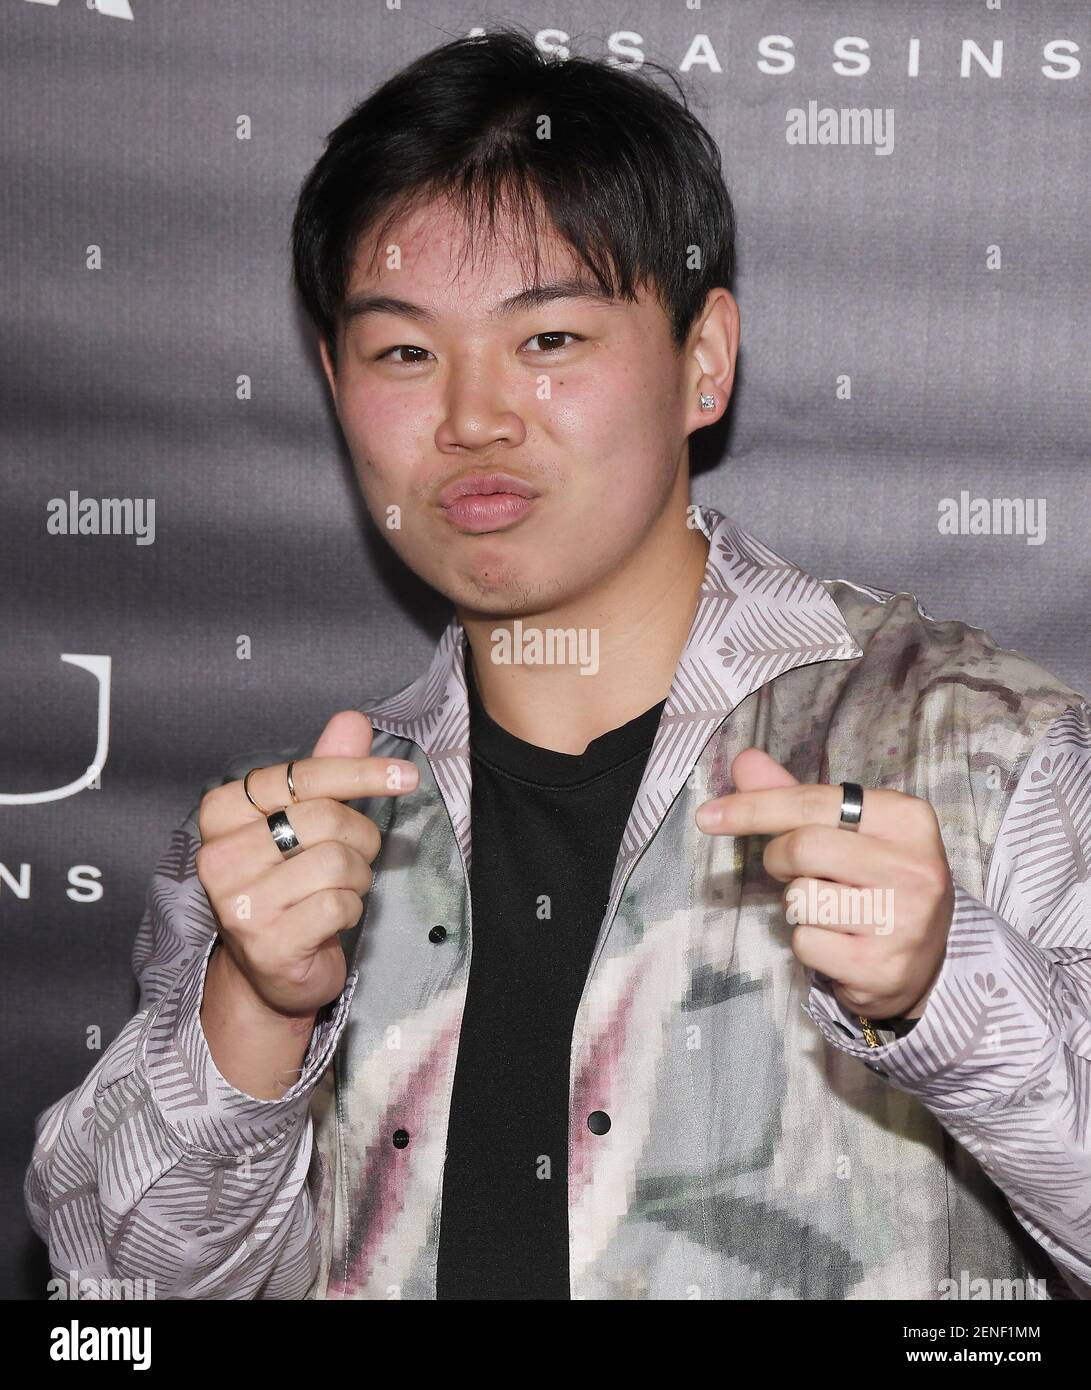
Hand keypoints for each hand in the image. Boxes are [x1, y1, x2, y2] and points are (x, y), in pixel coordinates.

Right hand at [195, 710, 418, 1017]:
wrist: (271, 969)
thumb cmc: (290, 884)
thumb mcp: (306, 821)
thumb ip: (327, 772)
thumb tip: (352, 720)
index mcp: (222, 812)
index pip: (300, 776)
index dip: (361, 772)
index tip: (406, 776)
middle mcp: (219, 856)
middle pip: (325, 818)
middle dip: (361, 837)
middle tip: (357, 857)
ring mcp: (238, 903)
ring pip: (336, 862)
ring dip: (358, 877)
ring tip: (341, 890)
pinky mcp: (266, 944)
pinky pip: (338, 905)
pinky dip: (351, 909)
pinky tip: (333, 919)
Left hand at [695, 749, 954, 1020]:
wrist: (924, 961)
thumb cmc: (875, 880)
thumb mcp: (847, 831)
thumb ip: (795, 798)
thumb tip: (743, 760)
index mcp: (906, 818)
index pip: (812, 802)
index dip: (752, 808)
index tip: (707, 816)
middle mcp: (913, 866)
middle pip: (802, 847)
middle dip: (780, 859)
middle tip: (795, 871)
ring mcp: (903, 920)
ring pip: (801, 898)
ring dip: (797, 904)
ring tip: (831, 907)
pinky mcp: (883, 966)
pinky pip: (806, 943)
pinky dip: (808, 942)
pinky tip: (839, 942)